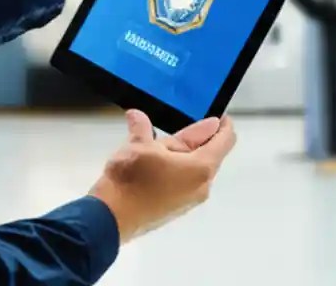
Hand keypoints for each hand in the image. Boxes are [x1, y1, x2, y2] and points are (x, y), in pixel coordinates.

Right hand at [89, 110, 237, 243]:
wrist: (109, 219)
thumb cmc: (129, 181)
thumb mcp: (141, 145)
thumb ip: (149, 127)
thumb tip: (146, 115)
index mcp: (202, 168)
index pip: (226, 140)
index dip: (224, 124)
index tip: (217, 115)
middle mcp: (202, 186)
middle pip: (210, 154)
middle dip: (196, 139)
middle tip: (176, 127)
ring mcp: (190, 200)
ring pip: (195, 168)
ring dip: (182, 154)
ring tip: (157, 145)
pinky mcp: (177, 208)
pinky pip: (185, 182)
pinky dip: (176, 169)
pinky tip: (154, 164)